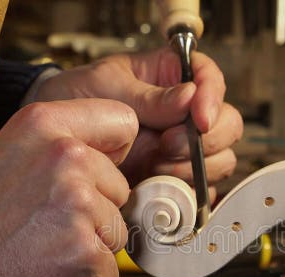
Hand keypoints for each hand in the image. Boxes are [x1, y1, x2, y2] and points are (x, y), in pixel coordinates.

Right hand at [0, 99, 137, 276]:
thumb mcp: (12, 151)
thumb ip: (63, 142)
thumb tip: (117, 150)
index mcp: (46, 124)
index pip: (122, 121)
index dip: (111, 154)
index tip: (86, 174)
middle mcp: (68, 158)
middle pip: (121, 188)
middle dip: (95, 211)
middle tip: (45, 222)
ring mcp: (80, 207)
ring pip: (117, 232)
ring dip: (90, 248)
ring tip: (44, 247)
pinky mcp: (87, 254)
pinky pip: (108, 272)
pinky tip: (48, 273)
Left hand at [35, 47, 241, 195]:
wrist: (56, 138)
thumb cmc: (77, 98)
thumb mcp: (107, 87)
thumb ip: (149, 96)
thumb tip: (190, 97)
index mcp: (172, 77)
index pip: (211, 79)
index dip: (212, 99)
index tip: (198, 118)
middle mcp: (185, 113)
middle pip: (228, 124)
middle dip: (205, 140)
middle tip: (168, 146)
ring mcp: (184, 148)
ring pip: (221, 160)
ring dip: (195, 168)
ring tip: (157, 167)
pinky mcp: (176, 178)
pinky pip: (201, 189)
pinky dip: (188, 192)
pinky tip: (160, 186)